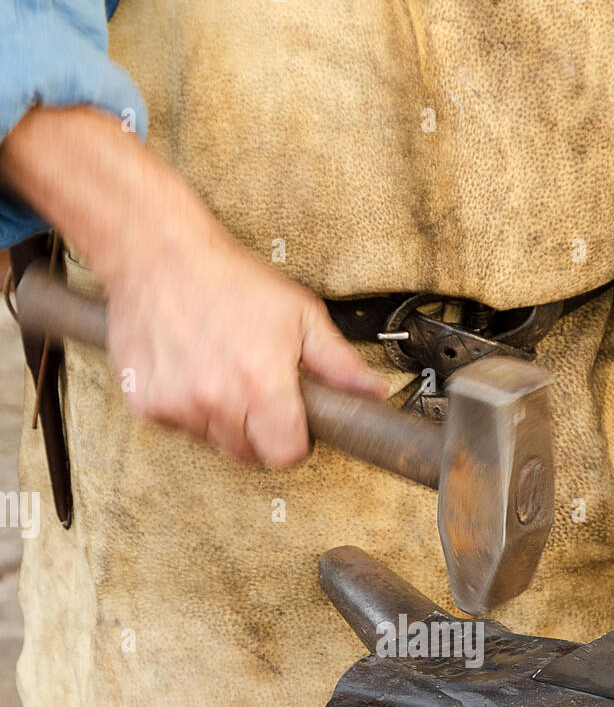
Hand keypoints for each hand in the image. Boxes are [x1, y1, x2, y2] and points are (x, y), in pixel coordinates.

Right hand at [0, 106, 385, 467]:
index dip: (293, 441)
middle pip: (249, 454)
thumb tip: (374, 392)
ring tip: (219, 369)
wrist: (154, 252)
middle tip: (253, 385)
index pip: (285, 455)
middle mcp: (217, 400)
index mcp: (260, 384)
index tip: (289, 421)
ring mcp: (177, 405)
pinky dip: (185, 407)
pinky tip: (190, 369)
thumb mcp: (299, 313)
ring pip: (213, 441)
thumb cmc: (228, 278)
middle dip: (257, 429)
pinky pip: (177, 426)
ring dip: (220, 418)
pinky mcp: (146, 403)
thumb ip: (339, 362)